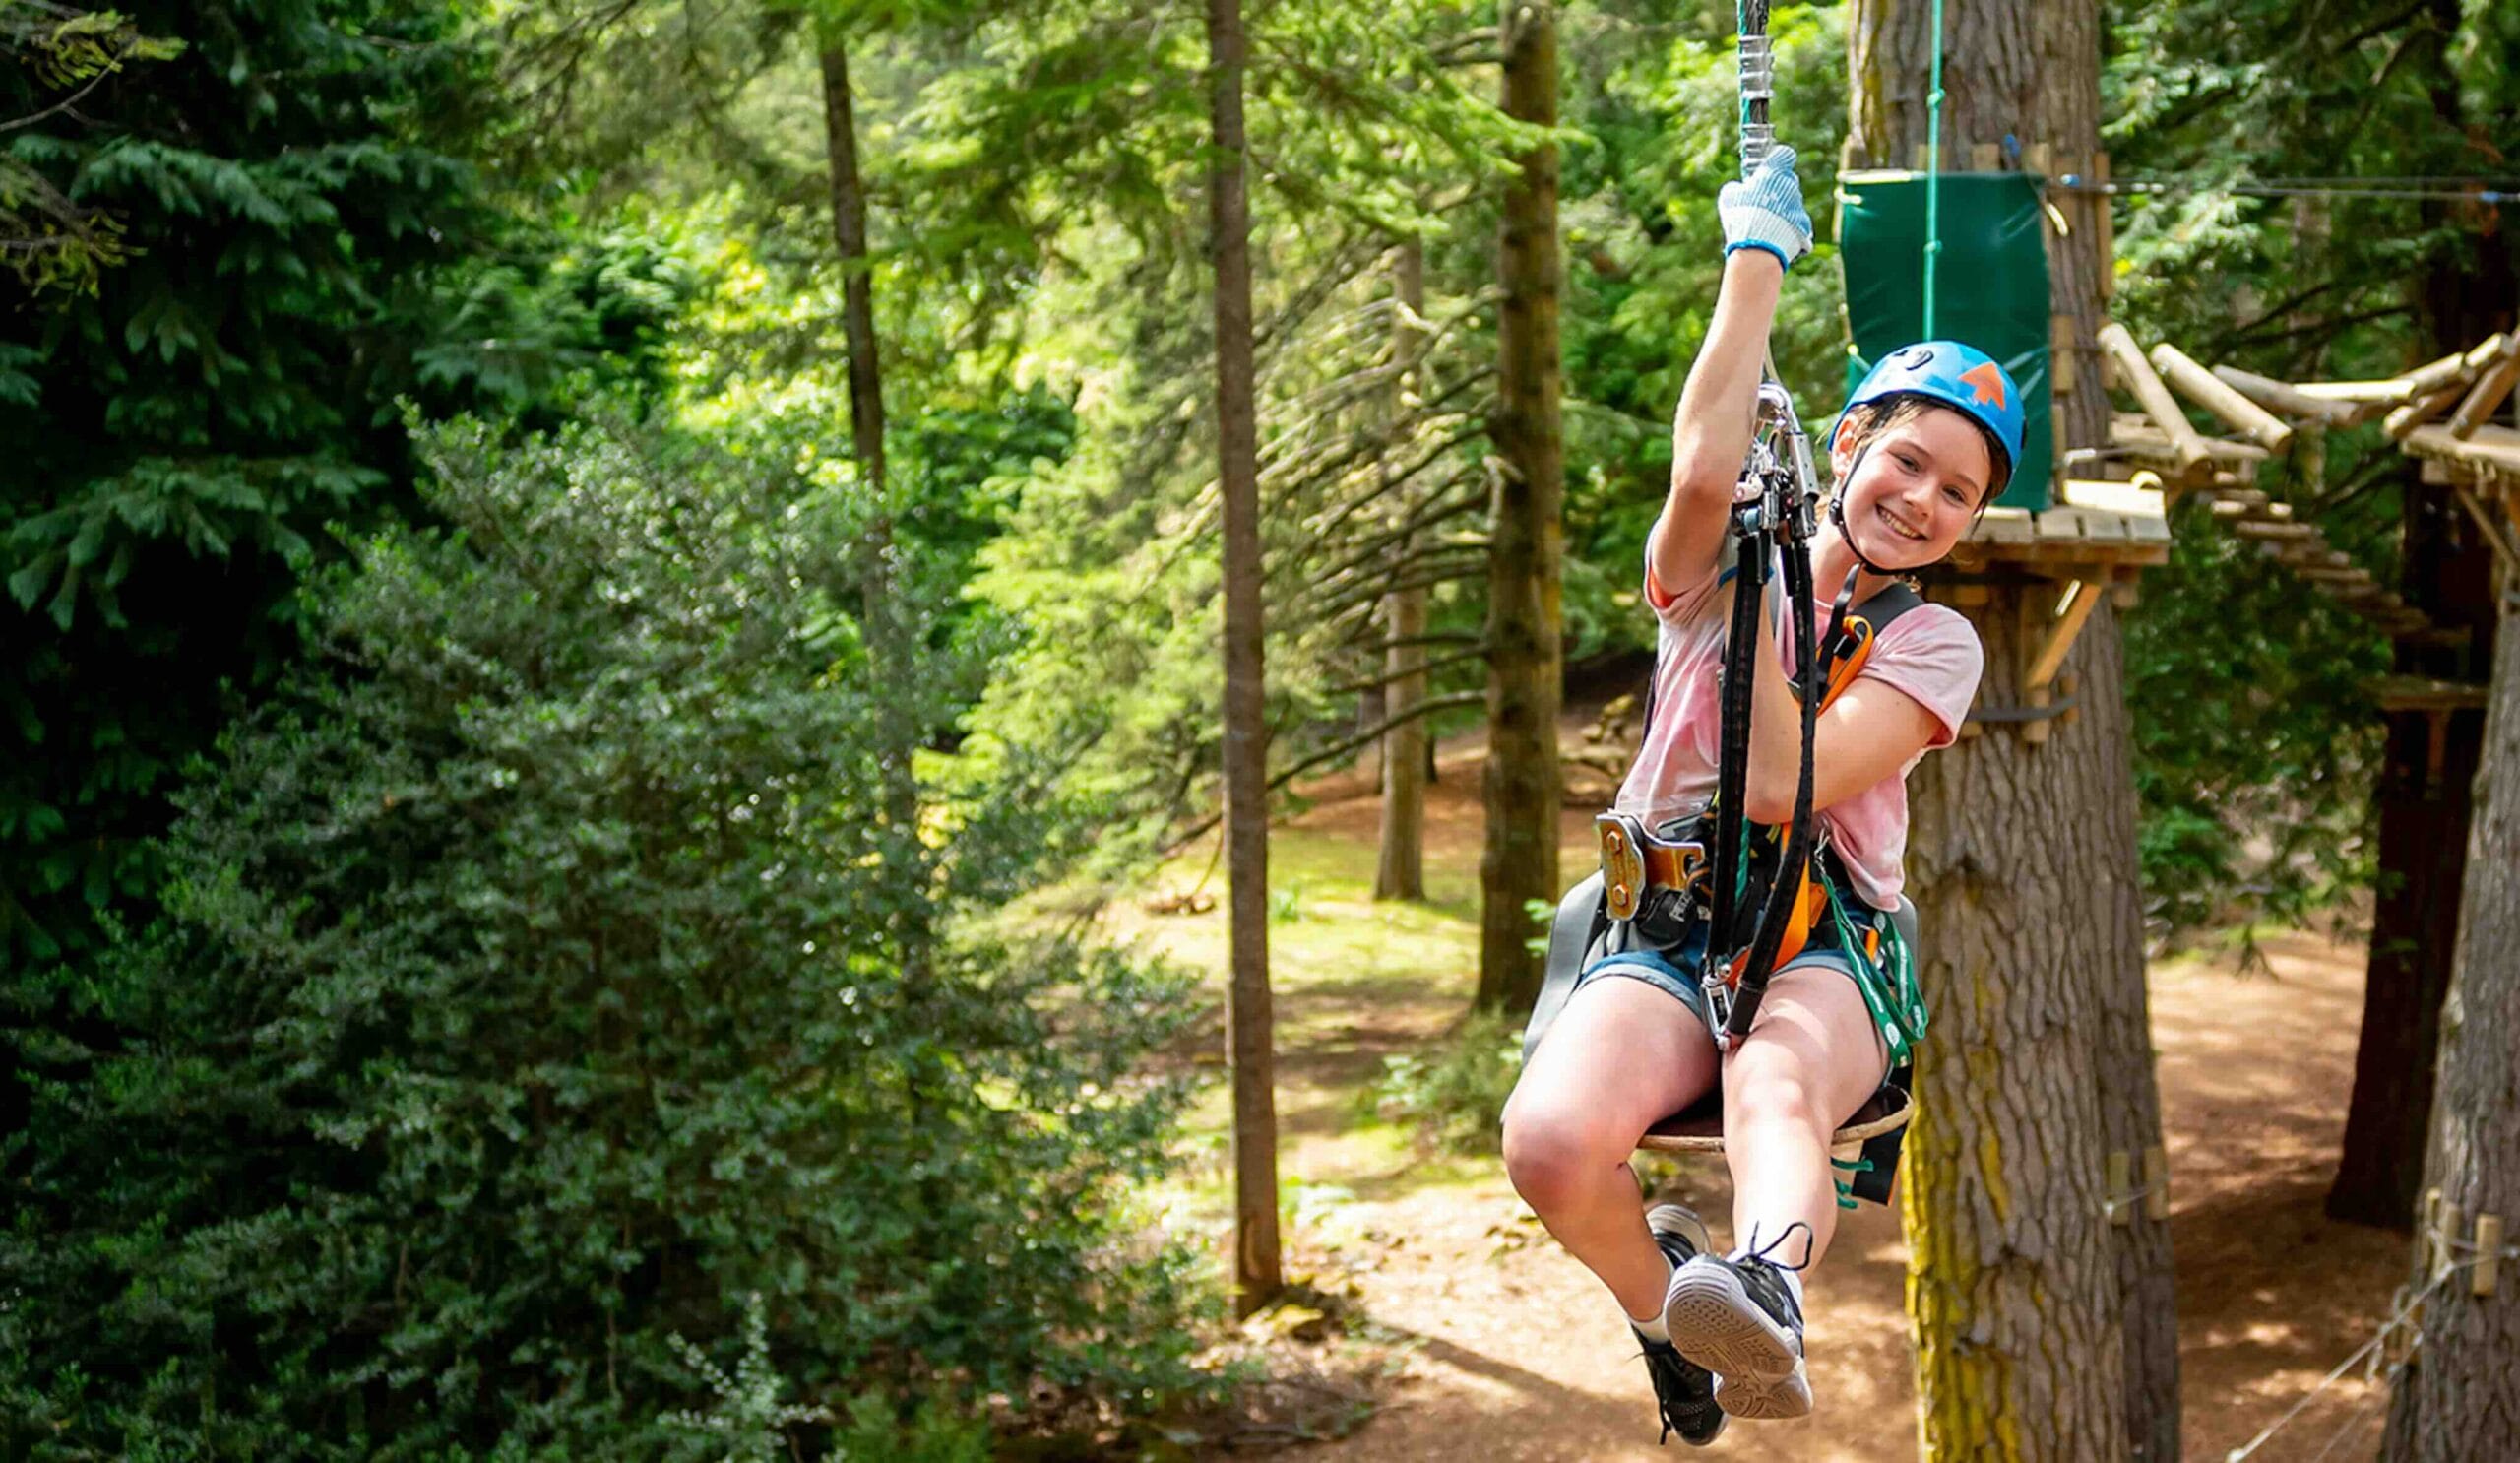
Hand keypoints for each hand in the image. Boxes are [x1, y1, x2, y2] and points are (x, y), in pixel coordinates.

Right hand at [1718, 145, 1812, 268]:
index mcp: (1774, 173)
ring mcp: (1800, 206)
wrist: (1758, 250)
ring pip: (1792, 202)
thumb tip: (1736, 188)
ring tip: (1765, 224)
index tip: (1769, 166)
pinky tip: (1775, 237)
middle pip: (1788, 180)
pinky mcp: (1805, 226)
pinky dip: (1789, 227)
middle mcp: (1791, 186)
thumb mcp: (1728, 198)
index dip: (1777, 159)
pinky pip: (1797, 222)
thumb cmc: (1742, 219)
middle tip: (1761, 200)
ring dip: (1782, 209)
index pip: (1784, 155)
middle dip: (1777, 187)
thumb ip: (1735, 188)